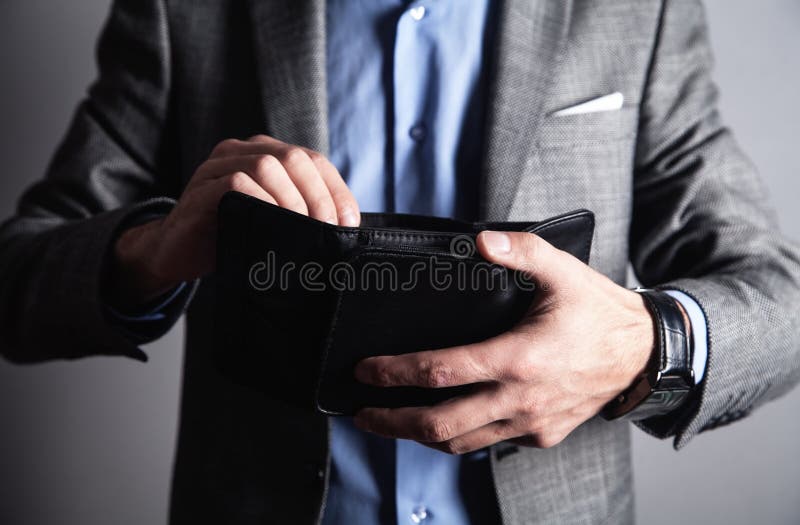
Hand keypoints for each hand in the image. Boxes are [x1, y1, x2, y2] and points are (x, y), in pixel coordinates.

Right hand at [108, 135, 359, 305]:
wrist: (176, 253)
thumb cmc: (232, 237)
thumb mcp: (274, 222)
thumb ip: (302, 214)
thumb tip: (345, 232)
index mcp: (267, 154)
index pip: (313, 160)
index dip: (336, 190)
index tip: (348, 225)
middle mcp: (243, 151)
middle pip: (294, 158)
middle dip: (319, 197)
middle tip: (327, 232)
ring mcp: (218, 165)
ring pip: (267, 165)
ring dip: (292, 201)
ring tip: (302, 232)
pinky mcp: (201, 187)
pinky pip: (235, 182)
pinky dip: (260, 202)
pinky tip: (270, 226)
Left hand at [353, 231, 654, 452]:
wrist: (644, 354)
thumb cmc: (600, 312)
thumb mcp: (563, 271)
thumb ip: (521, 251)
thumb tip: (481, 242)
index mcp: (519, 358)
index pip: (441, 372)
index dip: (395, 374)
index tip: (364, 372)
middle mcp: (521, 399)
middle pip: (440, 425)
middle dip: (393, 423)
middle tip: (362, 414)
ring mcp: (532, 423)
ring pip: (462, 443)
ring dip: (422, 437)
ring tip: (392, 423)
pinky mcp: (542, 435)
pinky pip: (490, 443)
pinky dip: (461, 436)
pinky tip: (447, 422)